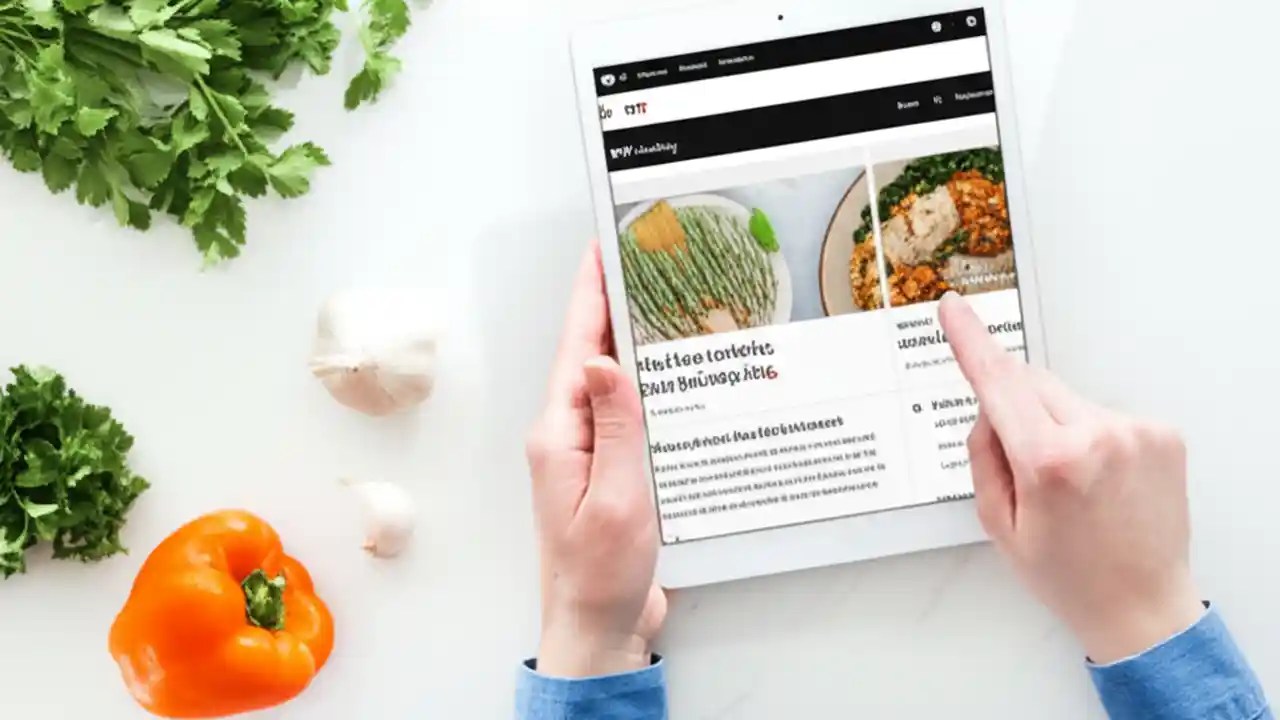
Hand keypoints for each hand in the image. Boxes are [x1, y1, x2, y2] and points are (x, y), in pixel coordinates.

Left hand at [525, 241, 666, 677]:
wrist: (597, 628)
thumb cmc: (599, 575)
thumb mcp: (615, 497)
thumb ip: (614, 426)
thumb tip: (602, 360)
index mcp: (559, 434)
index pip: (576, 346)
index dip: (590, 292)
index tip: (604, 246)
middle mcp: (567, 436)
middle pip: (591, 355)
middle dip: (615, 305)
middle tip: (646, 261)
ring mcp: (586, 454)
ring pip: (611, 384)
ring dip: (634, 346)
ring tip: (664, 304)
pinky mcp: (608, 473)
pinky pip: (626, 418)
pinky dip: (648, 391)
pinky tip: (673, 380)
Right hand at [939, 293, 1203, 663]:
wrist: (1142, 607)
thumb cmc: (1070, 576)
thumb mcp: (998, 524)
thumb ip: (983, 455)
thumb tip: (988, 410)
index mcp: (1049, 462)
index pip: (997, 382)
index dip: (970, 341)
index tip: (953, 310)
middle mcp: (1097, 437)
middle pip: (1031, 383)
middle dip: (1015, 408)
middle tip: (1025, 465)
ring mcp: (1135, 432)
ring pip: (1068, 399)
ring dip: (1058, 425)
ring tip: (1075, 485)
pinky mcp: (1162, 434)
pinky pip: (1103, 413)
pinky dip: (1093, 436)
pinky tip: (1102, 481)